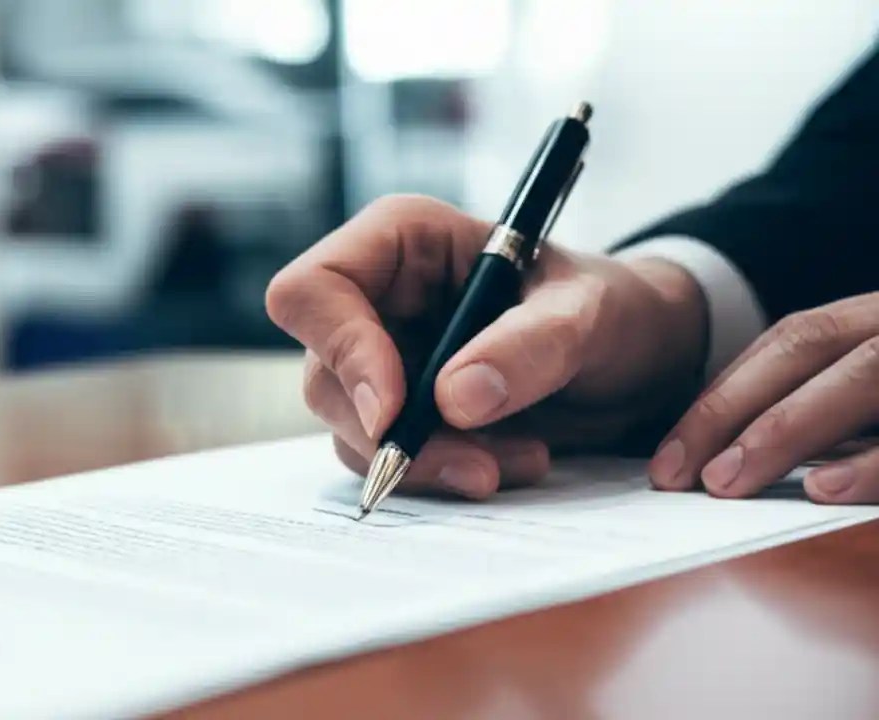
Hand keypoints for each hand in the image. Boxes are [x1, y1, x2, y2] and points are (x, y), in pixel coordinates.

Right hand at [266, 195, 709, 498]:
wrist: (640, 362)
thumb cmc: (613, 308)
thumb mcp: (592, 314)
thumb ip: (531, 346)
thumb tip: (454, 400)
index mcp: (401, 241)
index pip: (313, 289)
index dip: (341, 350)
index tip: (397, 410)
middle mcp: (376, 300)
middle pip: (325, 375)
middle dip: (396, 433)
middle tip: (478, 466)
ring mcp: (383, 361)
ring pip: (352, 429)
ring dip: (429, 463)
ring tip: (521, 460)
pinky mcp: (402, 415)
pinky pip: (388, 459)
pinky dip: (442, 476)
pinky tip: (506, 464)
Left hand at [649, 292, 878, 502]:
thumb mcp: (877, 388)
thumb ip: (836, 405)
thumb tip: (741, 458)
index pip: (793, 340)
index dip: (726, 392)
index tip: (671, 453)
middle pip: (809, 345)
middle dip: (730, 409)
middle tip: (674, 473)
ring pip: (862, 375)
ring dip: (784, 430)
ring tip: (723, 482)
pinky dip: (870, 464)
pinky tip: (822, 490)